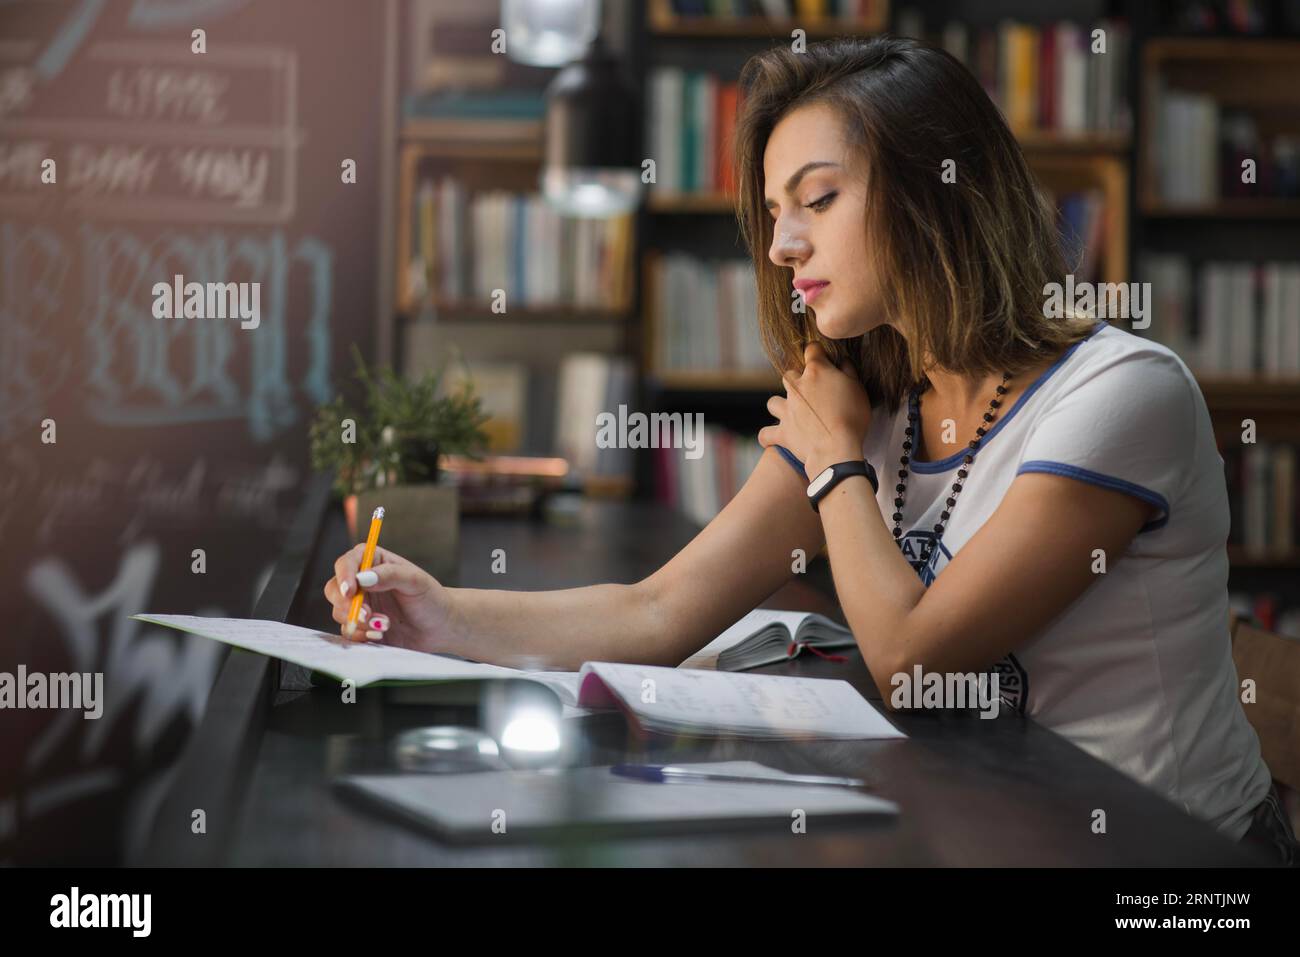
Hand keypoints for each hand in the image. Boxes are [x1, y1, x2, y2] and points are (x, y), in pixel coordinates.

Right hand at [323, 544, 457, 653]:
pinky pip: (349, 632)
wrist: (441, 627)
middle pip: (335, 590)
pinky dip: (362, 635)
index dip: (344, 576)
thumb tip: (363, 578)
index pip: (346, 564)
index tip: (351, 591)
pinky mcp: (362, 627)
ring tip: (385, 625)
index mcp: (373, 562)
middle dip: (348, 605)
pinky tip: (381, 636)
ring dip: (360, 622)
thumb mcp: (415, 581)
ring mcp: (360, 605)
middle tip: (368, 615)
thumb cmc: (431, 598)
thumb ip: (390, 575)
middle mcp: (362, 583)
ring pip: (340, 613)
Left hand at [758, 342, 871, 479]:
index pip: (812, 350)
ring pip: (773, 402)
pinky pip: (766, 433)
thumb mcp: (858, 388)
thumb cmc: (852, 417)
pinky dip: (768, 436)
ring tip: (790, 412)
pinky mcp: (782, 431)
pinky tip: (771, 438)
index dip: (817, 352)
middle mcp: (797, 386)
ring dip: (780, 405)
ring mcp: (787, 409)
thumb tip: (842, 360)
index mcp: (817, 371)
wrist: (837, 448)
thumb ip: (848, 370)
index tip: (821, 356)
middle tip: (811, 391)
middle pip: (789, 375)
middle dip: (797, 380)